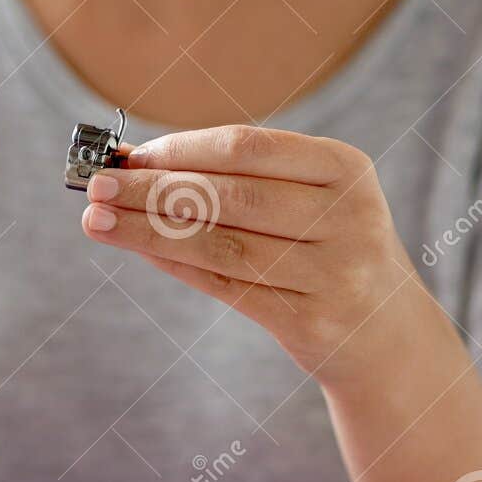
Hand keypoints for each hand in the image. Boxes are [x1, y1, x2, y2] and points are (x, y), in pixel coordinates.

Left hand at [80, 125, 449, 385]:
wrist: (386, 334)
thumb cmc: (329, 249)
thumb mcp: (310, 199)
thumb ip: (236, 178)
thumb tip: (136, 162)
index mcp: (346, 169)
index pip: (247, 148)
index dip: (181, 150)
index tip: (129, 156)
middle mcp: (347, 217)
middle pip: (228, 196)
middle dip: (152, 189)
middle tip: (95, 185)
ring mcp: (333, 274)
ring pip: (219, 244)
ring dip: (147, 230)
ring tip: (95, 220)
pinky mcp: (310, 322)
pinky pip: (225, 286)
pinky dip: (173, 264)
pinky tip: (135, 248)